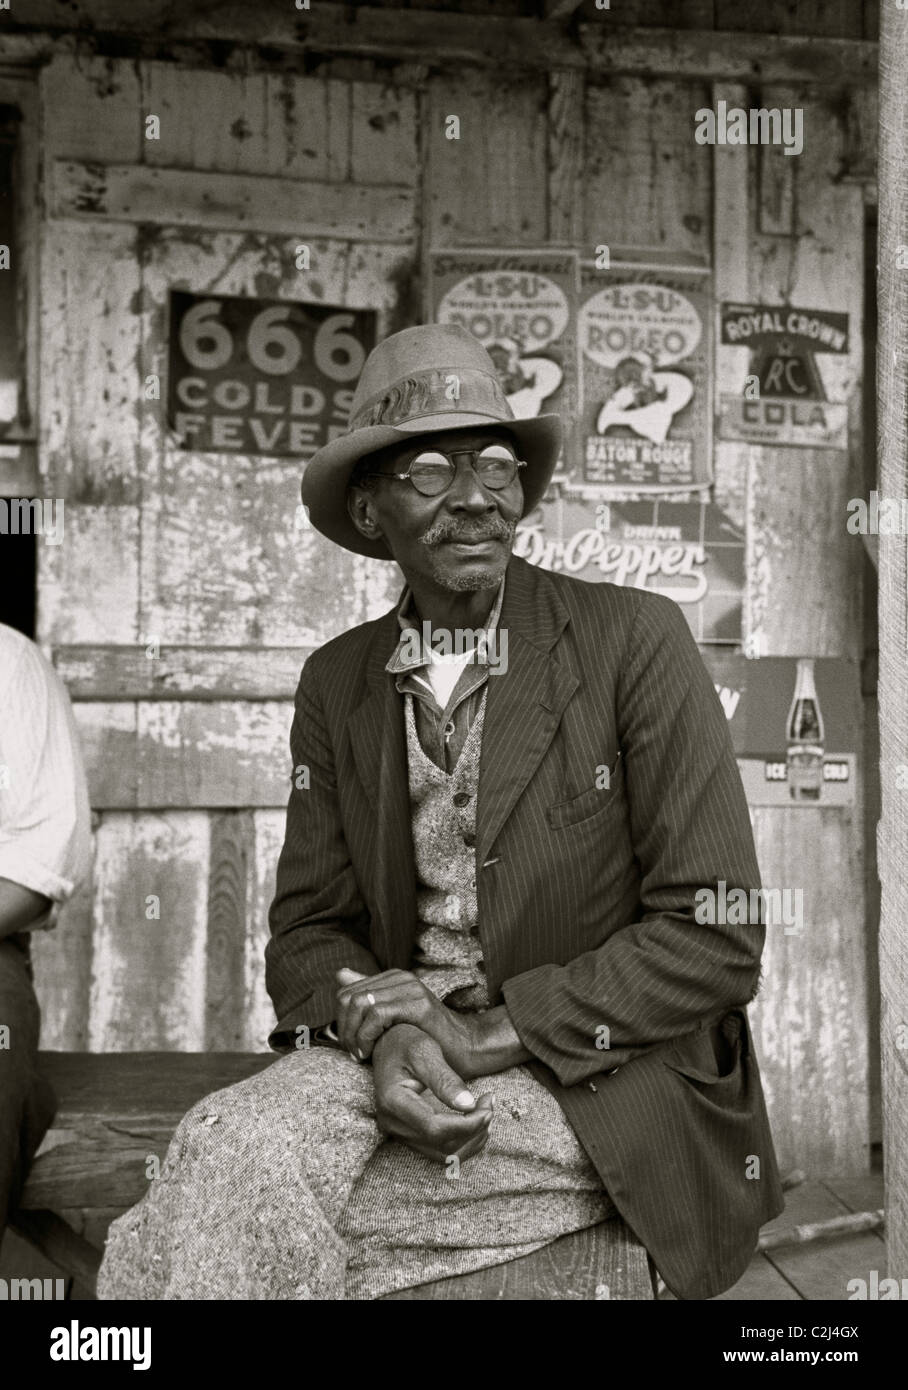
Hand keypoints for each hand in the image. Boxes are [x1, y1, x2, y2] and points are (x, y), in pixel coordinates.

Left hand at [336, 967, 481, 1072]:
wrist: (465, 1047)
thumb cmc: (428, 1037)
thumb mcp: (395, 1017)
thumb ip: (369, 995)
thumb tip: (340, 973)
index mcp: (393, 978)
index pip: (346, 993)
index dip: (341, 1022)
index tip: (350, 1046)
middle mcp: (401, 978)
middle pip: (349, 998)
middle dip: (344, 1029)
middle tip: (354, 1053)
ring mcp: (410, 988)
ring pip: (360, 1004)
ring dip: (353, 1034)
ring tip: (361, 1054)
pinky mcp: (418, 1004)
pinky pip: (377, 1014)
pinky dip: (366, 1035)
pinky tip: (370, 1051)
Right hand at [372, 1024, 494, 1164]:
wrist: (387, 1046)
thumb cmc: (405, 1043)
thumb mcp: (425, 1051)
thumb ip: (444, 1079)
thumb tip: (468, 1105)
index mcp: (393, 1101)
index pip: (434, 1128)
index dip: (467, 1124)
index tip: (487, 1105)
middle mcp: (392, 1123)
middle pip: (441, 1146)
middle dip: (473, 1130)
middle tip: (490, 1104)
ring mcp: (399, 1133)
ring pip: (443, 1155)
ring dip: (471, 1140)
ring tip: (486, 1113)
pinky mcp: (410, 1135)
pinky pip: (440, 1151)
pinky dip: (463, 1142)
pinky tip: (476, 1122)